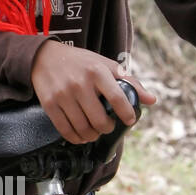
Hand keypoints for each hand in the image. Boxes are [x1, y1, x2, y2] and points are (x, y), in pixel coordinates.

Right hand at [30, 41, 156, 144]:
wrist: (44, 56)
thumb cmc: (80, 62)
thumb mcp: (105, 64)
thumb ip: (129, 81)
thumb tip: (151, 100)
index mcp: (97, 71)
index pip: (117, 98)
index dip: (126, 114)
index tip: (129, 120)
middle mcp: (80, 83)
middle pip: (99, 119)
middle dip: (107, 128)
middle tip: (107, 126)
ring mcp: (63, 95)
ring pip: (83, 128)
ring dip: (92, 135)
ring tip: (94, 132)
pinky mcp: (49, 104)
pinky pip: (65, 129)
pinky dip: (76, 138)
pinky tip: (81, 135)